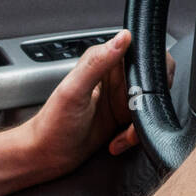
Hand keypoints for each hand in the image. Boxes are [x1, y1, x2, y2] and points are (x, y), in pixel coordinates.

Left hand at [20, 30, 174, 178]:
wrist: (44, 157)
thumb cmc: (51, 125)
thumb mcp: (74, 90)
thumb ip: (97, 62)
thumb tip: (123, 37)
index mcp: (103, 63)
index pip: (140, 54)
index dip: (151, 71)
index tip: (145, 90)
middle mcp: (114, 78)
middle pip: (151, 81)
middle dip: (149, 103)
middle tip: (133, 115)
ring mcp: (119, 99)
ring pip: (149, 104)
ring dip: (141, 124)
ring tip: (123, 134)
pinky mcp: (122, 119)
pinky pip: (141, 123)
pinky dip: (134, 136)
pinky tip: (117, 142)